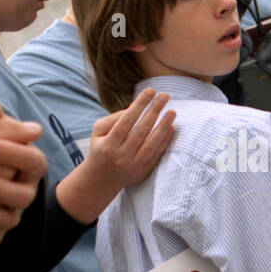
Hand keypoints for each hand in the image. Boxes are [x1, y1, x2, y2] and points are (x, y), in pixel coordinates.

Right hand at [56, 88, 175, 222]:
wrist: (100, 180)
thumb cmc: (100, 149)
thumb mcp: (98, 133)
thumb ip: (113, 119)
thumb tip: (135, 108)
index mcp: (108, 144)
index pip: (126, 121)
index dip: (139, 105)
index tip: (150, 91)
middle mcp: (121, 156)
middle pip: (141, 131)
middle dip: (154, 111)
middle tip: (165, 96)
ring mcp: (134, 166)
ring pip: (152, 144)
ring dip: (164, 126)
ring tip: (172, 112)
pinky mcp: (143, 172)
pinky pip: (157, 154)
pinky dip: (165, 141)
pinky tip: (171, 128)